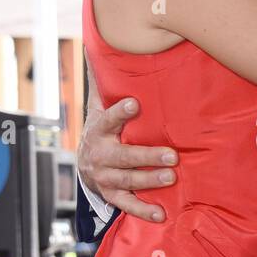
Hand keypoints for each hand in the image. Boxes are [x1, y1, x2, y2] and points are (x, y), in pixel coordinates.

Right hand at [78, 71, 177, 222]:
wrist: (84, 163)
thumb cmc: (103, 129)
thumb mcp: (101, 105)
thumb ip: (105, 81)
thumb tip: (102, 42)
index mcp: (99, 130)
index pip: (107, 118)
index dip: (119, 111)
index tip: (134, 103)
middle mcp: (100, 154)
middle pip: (123, 156)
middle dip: (147, 156)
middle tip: (172, 155)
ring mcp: (104, 177)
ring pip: (127, 179)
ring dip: (149, 179)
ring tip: (171, 177)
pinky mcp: (110, 195)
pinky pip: (126, 204)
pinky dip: (143, 210)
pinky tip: (160, 213)